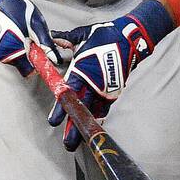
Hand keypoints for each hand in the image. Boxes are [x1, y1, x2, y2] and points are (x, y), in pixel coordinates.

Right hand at [0, 0, 56, 76]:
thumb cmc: (16, 8)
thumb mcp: (37, 25)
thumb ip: (46, 45)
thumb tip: (56, 59)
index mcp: (13, 51)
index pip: (29, 71)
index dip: (39, 64)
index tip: (43, 55)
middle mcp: (3, 55)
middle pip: (24, 64)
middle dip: (31, 54)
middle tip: (32, 38)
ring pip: (17, 58)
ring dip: (23, 49)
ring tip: (23, 33)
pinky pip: (10, 52)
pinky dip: (15, 45)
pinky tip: (16, 32)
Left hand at [47, 14, 155, 149]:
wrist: (130, 38)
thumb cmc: (102, 36)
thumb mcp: (80, 36)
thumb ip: (63, 40)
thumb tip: (49, 38)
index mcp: (82, 70)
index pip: (68, 93)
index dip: (60, 108)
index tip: (53, 122)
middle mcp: (94, 83)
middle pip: (81, 109)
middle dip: (73, 127)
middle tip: (66, 144)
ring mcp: (105, 89)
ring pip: (93, 113)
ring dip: (85, 127)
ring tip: (77, 142)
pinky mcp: (114, 91)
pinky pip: (105, 108)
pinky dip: (98, 118)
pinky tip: (92, 130)